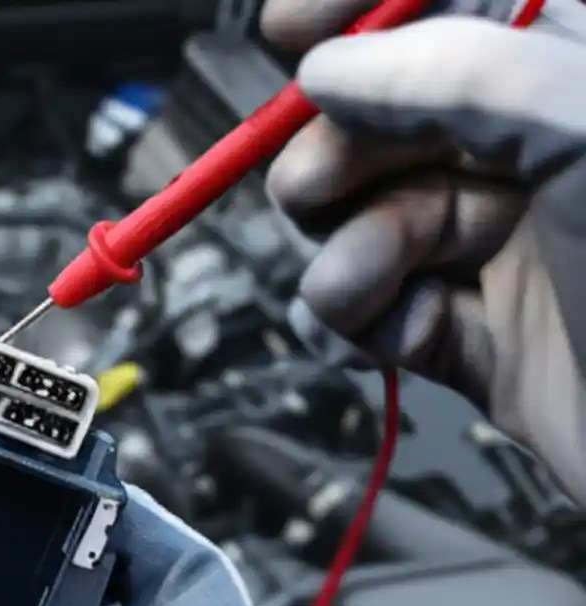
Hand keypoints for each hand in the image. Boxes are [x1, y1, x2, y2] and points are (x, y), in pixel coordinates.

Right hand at [261, 0, 585, 499]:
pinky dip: (366, 319)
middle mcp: (532, 154)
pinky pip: (370, 304)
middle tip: (318, 183)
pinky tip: (407, 331)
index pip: (453, 5)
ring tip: (374, 277)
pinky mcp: (464, 329)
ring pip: (360, 215)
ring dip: (348, 250)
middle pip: (381, 115)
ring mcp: (497, 243)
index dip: (364, 7)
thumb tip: (334, 66)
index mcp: (570, 81)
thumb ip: (460, 73)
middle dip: (336, 152)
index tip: (290, 26)